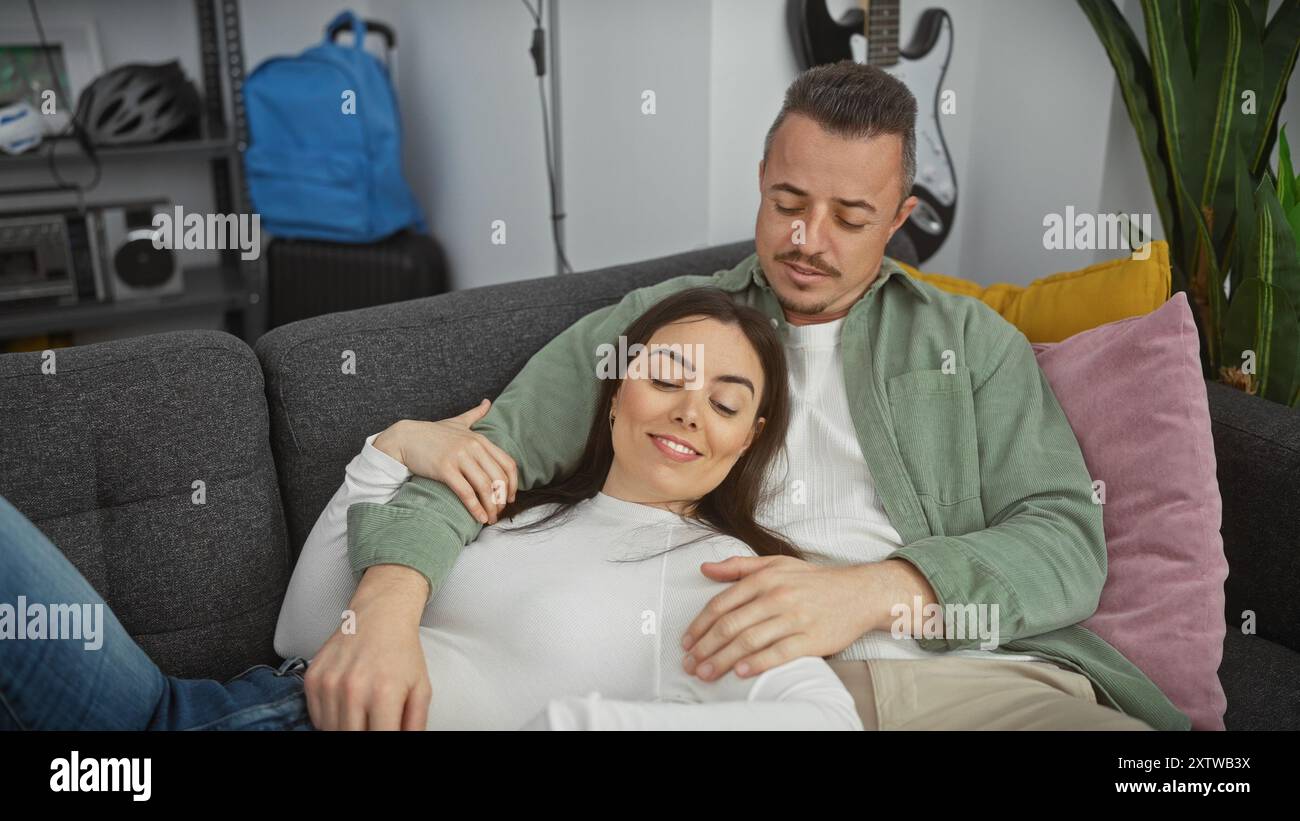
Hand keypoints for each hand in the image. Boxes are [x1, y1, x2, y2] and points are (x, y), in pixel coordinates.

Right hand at [302, 565, 431, 729]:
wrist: (379, 615)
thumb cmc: (402, 652)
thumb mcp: (421, 689)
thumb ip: (415, 724)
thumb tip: (408, 742)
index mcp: (384, 692)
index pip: (379, 738)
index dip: (384, 740)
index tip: (385, 733)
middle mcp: (352, 688)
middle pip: (351, 737)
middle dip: (365, 735)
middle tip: (375, 722)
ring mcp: (328, 683)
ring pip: (330, 731)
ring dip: (346, 729)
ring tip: (362, 714)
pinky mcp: (313, 679)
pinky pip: (317, 717)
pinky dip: (330, 720)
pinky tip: (346, 706)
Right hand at [373, 399, 517, 524]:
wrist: (405, 437)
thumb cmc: (432, 433)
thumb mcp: (457, 421)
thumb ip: (475, 414)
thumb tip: (488, 402)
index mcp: (480, 439)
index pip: (507, 464)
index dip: (512, 484)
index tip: (510, 498)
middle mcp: (473, 446)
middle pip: (498, 477)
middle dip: (502, 499)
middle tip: (499, 512)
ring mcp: (459, 457)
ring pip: (485, 486)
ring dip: (491, 506)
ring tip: (490, 519)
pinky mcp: (445, 469)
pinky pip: (466, 492)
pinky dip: (475, 508)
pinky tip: (479, 518)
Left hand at [679, 556, 876, 681]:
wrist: (858, 592)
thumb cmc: (812, 580)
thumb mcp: (775, 564)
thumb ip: (738, 566)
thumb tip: (705, 568)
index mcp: (764, 579)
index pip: (722, 604)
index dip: (700, 625)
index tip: (686, 642)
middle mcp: (777, 597)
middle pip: (731, 625)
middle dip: (706, 647)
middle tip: (689, 664)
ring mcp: (794, 618)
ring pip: (750, 641)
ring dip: (723, 660)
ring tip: (706, 673)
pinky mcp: (811, 638)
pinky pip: (779, 653)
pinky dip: (757, 663)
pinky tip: (741, 673)